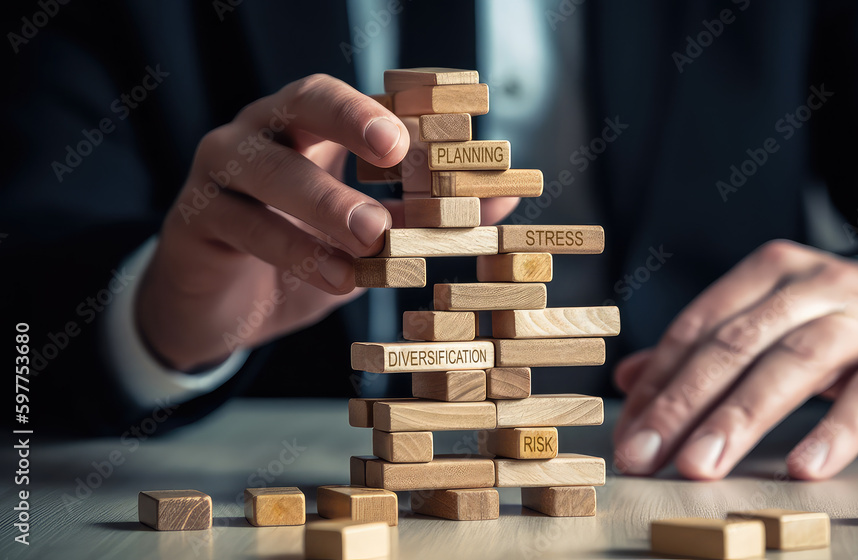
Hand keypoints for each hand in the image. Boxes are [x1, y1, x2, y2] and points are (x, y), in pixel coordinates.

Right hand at [137, 74, 517, 370]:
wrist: (218, 307)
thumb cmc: (296, 255)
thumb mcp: (367, 239)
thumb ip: (423, 214)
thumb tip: (502, 199)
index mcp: (305, 126)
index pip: (348, 98)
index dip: (387, 109)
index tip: (431, 135)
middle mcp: (260, 133)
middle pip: (302, 103)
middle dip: (352, 122)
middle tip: (398, 152)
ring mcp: (221, 171)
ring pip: (269, 169)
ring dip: (326, 200)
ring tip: (374, 234)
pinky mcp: (195, 218)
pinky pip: (246, 226)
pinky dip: (296, 252)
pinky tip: (339, 279)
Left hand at [612, 240, 857, 479]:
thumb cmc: (832, 321)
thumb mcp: (768, 321)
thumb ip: (701, 349)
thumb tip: (629, 382)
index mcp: (766, 272)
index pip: (699, 326)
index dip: (659, 382)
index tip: (630, 433)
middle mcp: (811, 284)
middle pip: (735, 345)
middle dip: (684, 404)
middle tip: (646, 454)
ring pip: (791, 364)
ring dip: (740, 418)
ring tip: (700, 465)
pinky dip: (835, 431)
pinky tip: (803, 467)